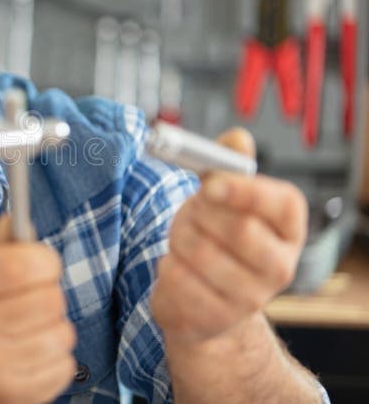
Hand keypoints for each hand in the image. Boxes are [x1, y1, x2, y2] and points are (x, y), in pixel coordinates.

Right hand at [0, 216, 76, 403]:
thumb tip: (19, 221)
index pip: (17, 266)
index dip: (43, 259)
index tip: (44, 263)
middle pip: (49, 298)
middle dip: (50, 294)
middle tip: (35, 299)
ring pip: (62, 333)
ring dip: (55, 328)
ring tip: (30, 331)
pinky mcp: (13, 396)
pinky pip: (65, 365)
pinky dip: (56, 359)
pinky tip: (30, 356)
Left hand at [150, 128, 307, 344]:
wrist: (204, 303)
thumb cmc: (214, 238)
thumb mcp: (220, 198)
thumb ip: (226, 165)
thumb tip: (236, 137)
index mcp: (289, 228)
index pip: (282, 202)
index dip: (244, 189)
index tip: (209, 183)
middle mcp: (280, 266)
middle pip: (239, 228)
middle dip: (200, 212)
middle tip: (191, 210)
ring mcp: (251, 298)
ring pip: (199, 251)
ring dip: (177, 236)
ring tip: (182, 240)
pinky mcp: (215, 318)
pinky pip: (177, 277)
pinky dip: (166, 265)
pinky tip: (177, 268)